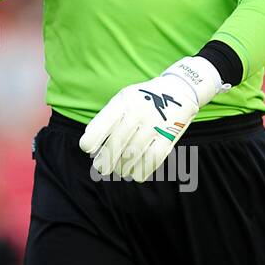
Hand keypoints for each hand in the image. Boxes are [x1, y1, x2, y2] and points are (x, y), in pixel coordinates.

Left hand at [79, 57, 227, 182]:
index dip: (93, 138)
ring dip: (123, 167)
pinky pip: (153, 158)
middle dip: (107, 159)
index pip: (105, 121)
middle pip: (118, 141)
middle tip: (101, 168)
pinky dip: (142, 170)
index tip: (86, 149)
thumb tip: (88, 142)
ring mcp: (156, 123)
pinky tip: (135, 174)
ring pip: (134, 153)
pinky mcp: (169, 135)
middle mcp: (140, 110)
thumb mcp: (124, 99)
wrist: (179, 89)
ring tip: (119, 171)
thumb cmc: (142, 100)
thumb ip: (107, 118)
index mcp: (125, 100)